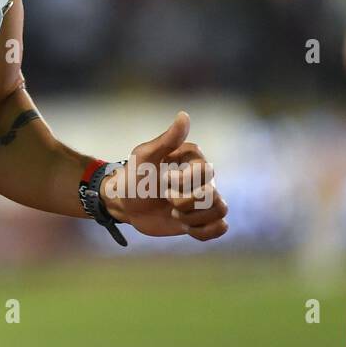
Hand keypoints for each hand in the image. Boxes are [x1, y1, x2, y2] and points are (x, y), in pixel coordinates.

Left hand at [101, 111, 228, 240]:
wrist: (124, 204)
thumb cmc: (133, 176)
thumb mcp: (145, 156)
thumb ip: (167, 139)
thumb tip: (184, 115)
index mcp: (193, 158)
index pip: (206, 172)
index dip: (184, 181)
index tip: (164, 179)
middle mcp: (203, 177)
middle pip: (214, 195)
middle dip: (185, 202)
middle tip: (166, 198)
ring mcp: (203, 198)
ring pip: (220, 211)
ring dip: (194, 217)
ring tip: (175, 212)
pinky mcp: (201, 218)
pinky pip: (221, 227)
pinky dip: (203, 231)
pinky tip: (185, 227)